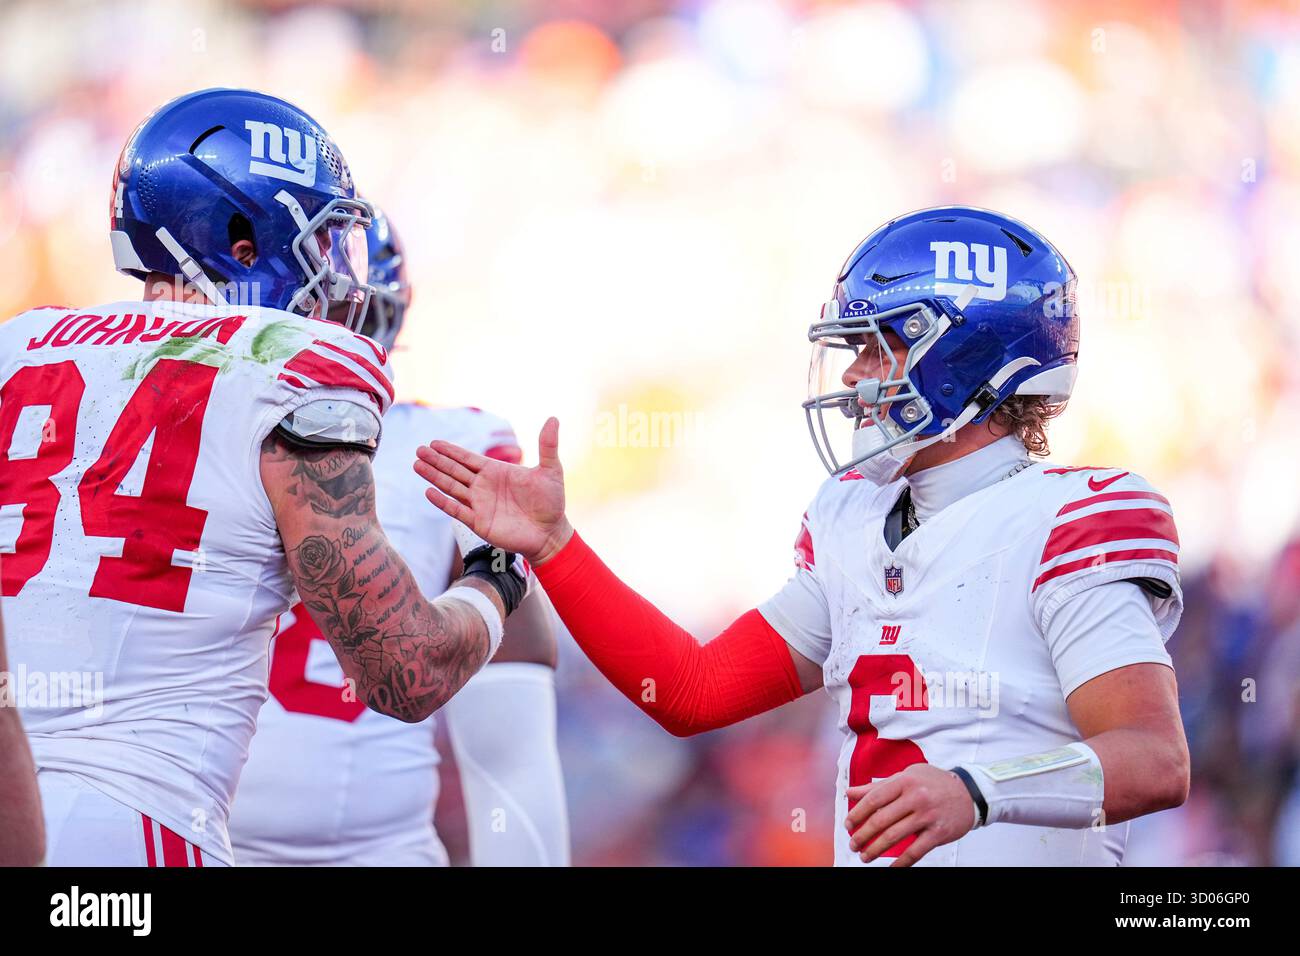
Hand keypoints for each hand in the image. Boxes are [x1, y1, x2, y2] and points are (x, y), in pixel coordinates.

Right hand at [414, 417, 572, 565]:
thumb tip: (554, 418)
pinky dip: (443, 501)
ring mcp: (480, 505)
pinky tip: (429, 491)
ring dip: (434, 476)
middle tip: (419, 450)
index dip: (451, 451)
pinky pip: (457, 510)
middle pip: (455, 470)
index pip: (468, 459)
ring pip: (451, 487)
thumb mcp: (551, 470)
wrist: (551, 533)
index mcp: (496, 472)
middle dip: (437, 460)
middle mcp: (484, 487)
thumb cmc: (552, 502)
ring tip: (417, 465)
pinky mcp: (479, 523)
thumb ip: (548, 445)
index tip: (434, 442)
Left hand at [844, 764, 975, 866]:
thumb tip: (850, 792)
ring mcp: (927, 816)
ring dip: (875, 849)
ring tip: (865, 856)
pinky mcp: (938, 833)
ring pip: (894, 836)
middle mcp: (915, 797)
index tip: (848, 825)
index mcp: (904, 781)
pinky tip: (890, 867)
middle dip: (862, 835)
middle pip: (881, 820)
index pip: (873, 799)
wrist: (969, 793)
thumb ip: (877, 786)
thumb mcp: (906, 776)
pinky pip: (915, 851)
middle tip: (853, 844)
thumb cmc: (933, 783)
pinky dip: (900, 862)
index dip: (857, 814)